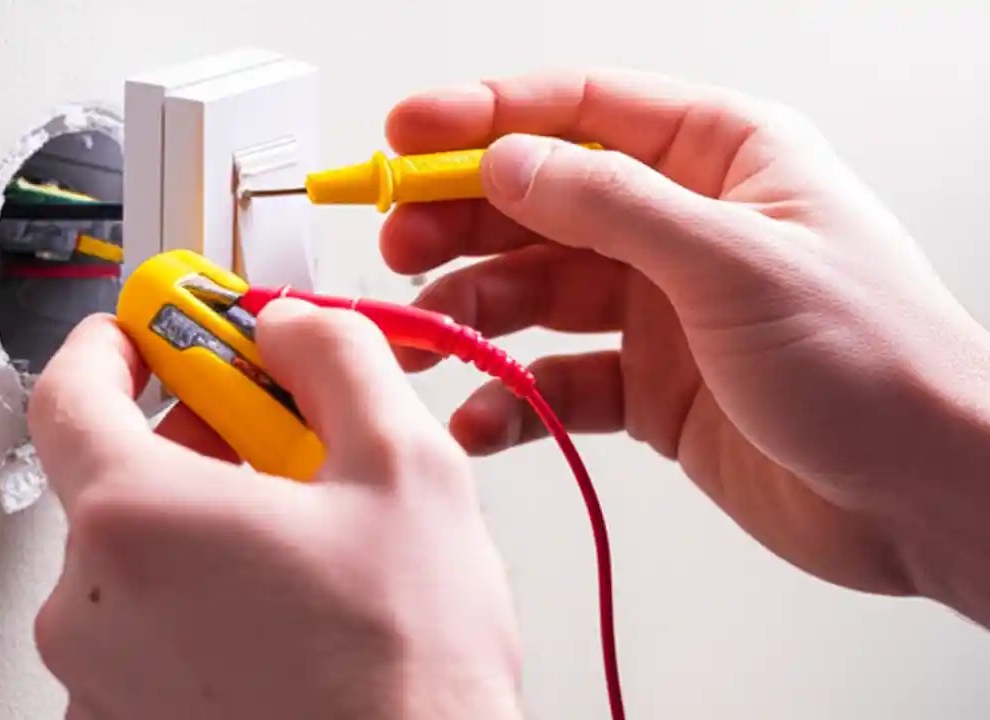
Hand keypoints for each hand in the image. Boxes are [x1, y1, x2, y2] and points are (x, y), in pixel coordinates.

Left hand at [27, 304, 521, 718]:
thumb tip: (295, 328)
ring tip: (303, 550)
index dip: (115, 346)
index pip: (70, 390)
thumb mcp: (405, 467)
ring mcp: (100, 681)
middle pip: (116, 477)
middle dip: (199, 443)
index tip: (150, 333)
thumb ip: (336, 359)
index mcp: (134, 520)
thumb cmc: (406, 673)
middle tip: (281, 444)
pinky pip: (144, 631)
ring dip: (205, 529)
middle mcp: (87, 607)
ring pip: (136, 559)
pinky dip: (197, 602)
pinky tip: (282, 615)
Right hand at [381, 70, 989, 620]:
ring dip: (471, 315)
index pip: (579, 113)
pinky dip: (511, 397)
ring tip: (424, 340)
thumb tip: (507, 163)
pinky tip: (481, 415)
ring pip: (536, 292)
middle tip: (397, 246)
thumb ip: (610, 207)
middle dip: (461, 221)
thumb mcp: (733, 260)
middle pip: (540, 202)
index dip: (484, 117)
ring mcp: (661, 308)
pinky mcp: (649, 387)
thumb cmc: (876, 360)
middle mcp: (681, 226)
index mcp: (719, 159)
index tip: (406, 135)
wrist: (925, 495)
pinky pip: (556, 378)